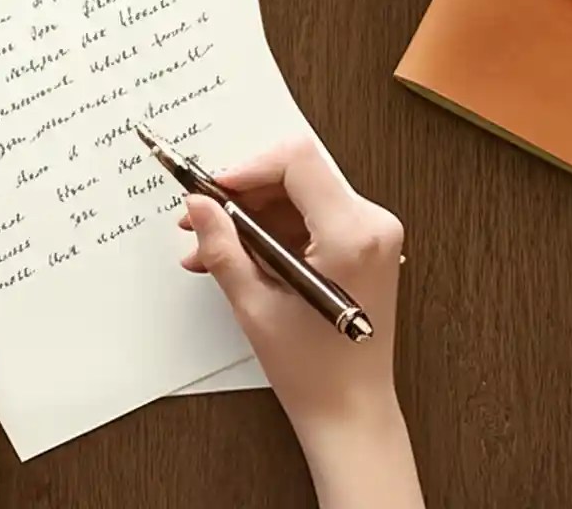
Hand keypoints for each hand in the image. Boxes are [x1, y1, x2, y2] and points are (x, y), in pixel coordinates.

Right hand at [180, 139, 422, 507]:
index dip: (247, 167)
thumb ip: (223, 246)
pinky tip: (237, 256)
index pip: (297, 161)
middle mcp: (372, 226)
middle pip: (297, 176)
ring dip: (252, 216)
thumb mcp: (254, 304)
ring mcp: (373, 235)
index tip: (213, 189)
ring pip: (299, 196)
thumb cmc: (315, 370)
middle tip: (200, 218)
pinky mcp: (365, 246)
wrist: (351, 409)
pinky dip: (272, 231)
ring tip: (210, 248)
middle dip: (243, 194)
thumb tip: (199, 206)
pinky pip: (311, 218)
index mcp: (352, 235)